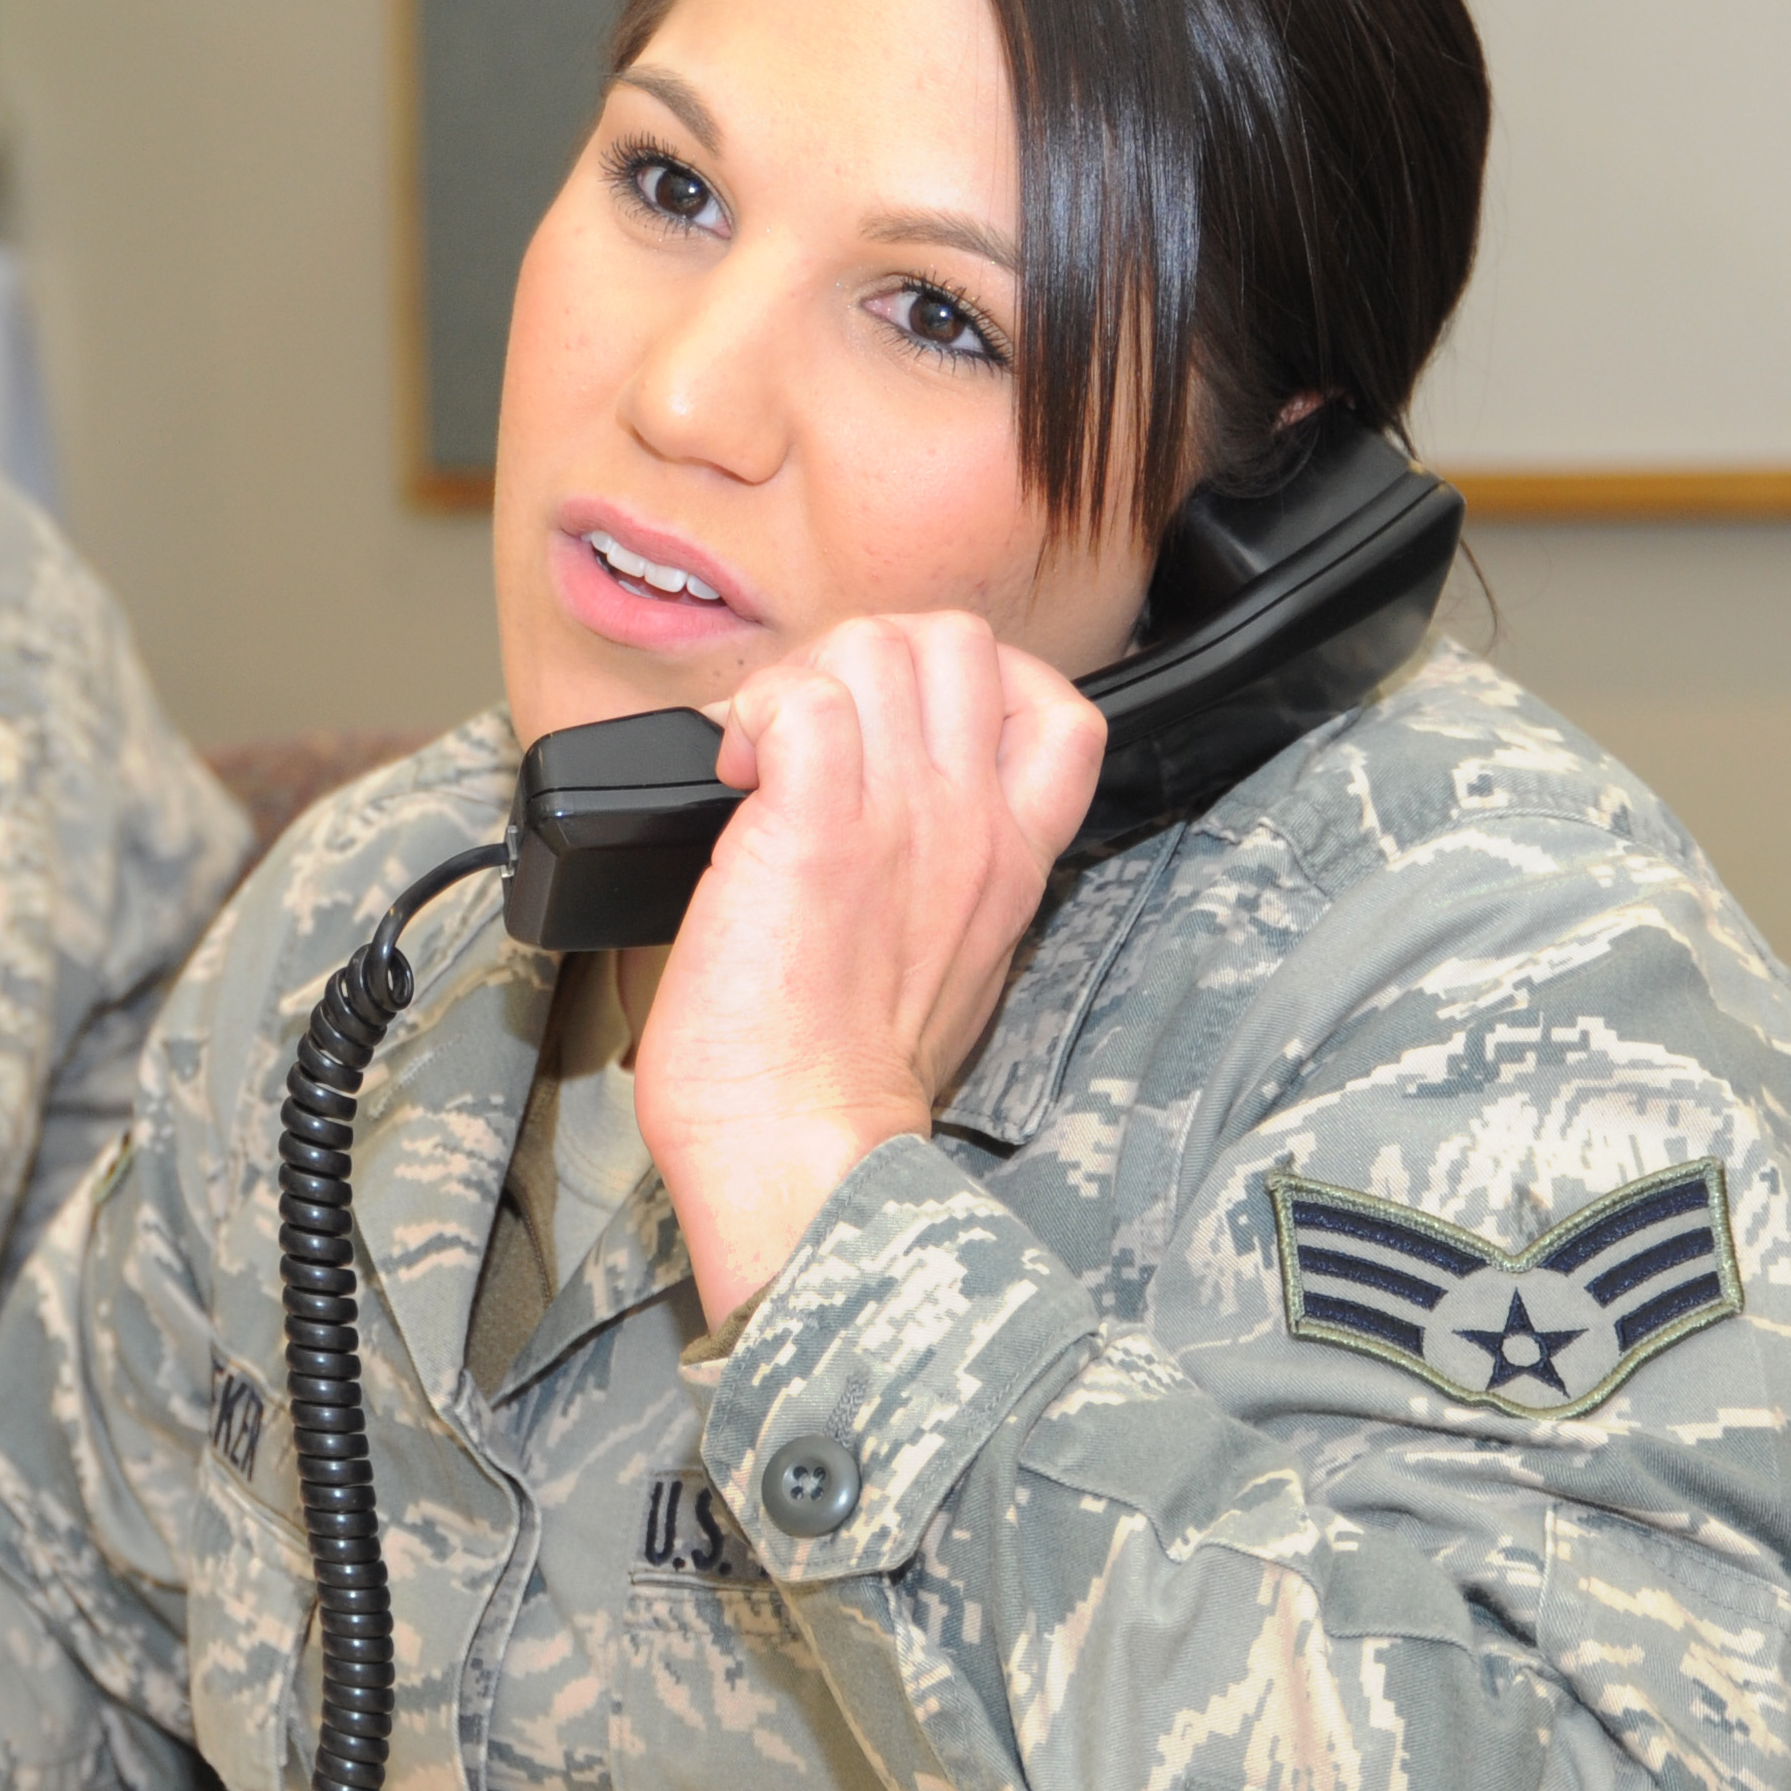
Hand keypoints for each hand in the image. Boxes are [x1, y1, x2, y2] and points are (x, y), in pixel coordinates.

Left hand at [634, 612, 1105, 1317]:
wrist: (802, 1148)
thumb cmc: (839, 1086)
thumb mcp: (944, 970)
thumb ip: (935, 882)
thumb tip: (874, 830)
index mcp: (1008, 861)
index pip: (1057, 710)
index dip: (971, 679)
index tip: (893, 727)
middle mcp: (967, 824)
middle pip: (956, 641)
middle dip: (863, 656)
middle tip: (804, 734)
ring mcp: (897, 819)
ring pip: (878, 646)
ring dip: (801, 680)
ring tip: (762, 757)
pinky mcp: (812, 827)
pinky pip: (803, 699)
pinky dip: (757, 711)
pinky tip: (733, 773)